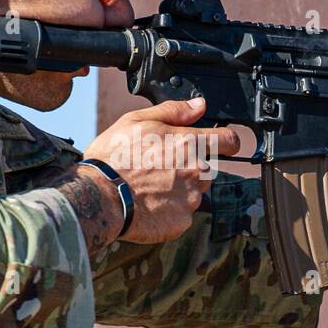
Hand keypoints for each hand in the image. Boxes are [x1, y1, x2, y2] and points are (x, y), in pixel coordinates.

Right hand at [83, 97, 238, 243]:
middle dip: (190, 167)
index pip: (229, 140)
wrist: (98, 196)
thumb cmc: (114, 157)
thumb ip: (174, 111)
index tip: (223, 145)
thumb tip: (199, 105)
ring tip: (150, 187)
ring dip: (180, 189)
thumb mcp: (137, 121)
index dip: (227, 141)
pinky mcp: (182, 222)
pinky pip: (182, 215)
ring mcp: (191, 199)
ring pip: (195, 192)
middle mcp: (197, 171)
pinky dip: (169, 211)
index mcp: (189, 143)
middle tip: (160, 168)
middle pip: (207, 168)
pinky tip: (149, 204)